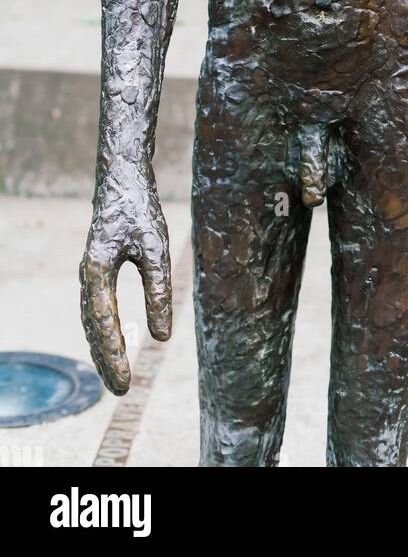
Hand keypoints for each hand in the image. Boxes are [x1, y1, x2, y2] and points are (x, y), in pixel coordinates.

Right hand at [79, 159, 171, 394]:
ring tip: (115, 375)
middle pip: (92, 328)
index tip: (125, 383)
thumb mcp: (156, 248)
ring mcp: (89, 270)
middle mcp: (87, 274)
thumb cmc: (140, 208)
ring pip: (90, 319)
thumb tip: (162, 336)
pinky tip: (109, 340)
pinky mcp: (96, 265)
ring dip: (101, 348)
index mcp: (98, 270)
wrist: (122, 175)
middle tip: (120, 391)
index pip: (104, 324)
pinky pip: (94, 306)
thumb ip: (159, 291)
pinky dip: (100, 329)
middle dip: (106, 360)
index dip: (114, 355)